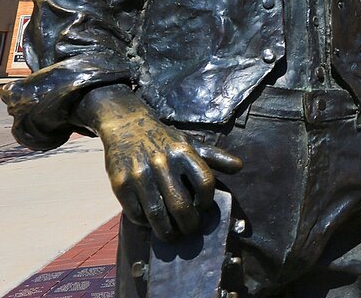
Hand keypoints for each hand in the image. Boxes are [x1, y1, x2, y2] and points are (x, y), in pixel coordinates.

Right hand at [77, 85, 242, 240]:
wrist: (127, 125)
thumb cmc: (164, 140)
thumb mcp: (190, 143)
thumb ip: (215, 157)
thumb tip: (239, 167)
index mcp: (183, 152)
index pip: (204, 183)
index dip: (207, 202)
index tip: (203, 209)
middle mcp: (162, 163)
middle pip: (181, 205)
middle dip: (188, 225)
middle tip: (189, 230)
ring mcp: (140, 174)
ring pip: (157, 215)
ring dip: (167, 232)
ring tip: (172, 235)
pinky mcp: (120, 184)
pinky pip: (136, 214)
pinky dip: (145, 224)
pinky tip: (151, 223)